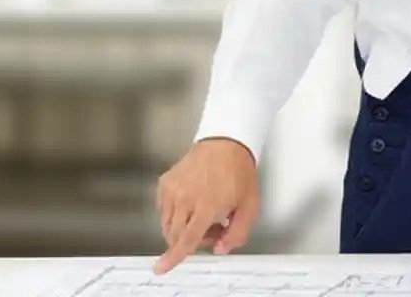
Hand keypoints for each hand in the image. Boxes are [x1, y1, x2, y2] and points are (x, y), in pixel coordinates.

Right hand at [154, 137, 258, 273]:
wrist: (225, 144)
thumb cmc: (238, 172)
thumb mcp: (249, 206)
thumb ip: (237, 233)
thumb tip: (221, 248)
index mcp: (207, 204)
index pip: (187, 239)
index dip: (174, 257)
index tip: (161, 267)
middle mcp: (185, 197)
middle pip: (176, 235)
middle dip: (192, 241)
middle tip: (213, 230)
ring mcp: (172, 189)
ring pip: (167, 224)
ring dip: (182, 229)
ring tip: (203, 215)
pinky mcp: (165, 183)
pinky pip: (162, 210)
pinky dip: (174, 215)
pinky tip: (191, 205)